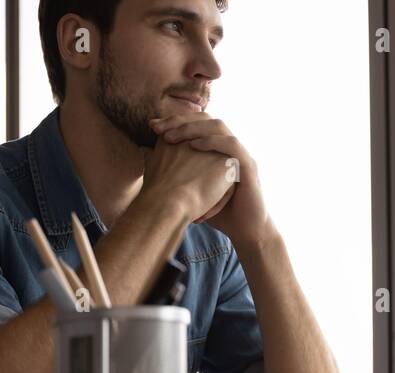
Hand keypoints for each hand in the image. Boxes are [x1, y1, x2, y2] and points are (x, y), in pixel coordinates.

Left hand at [149, 113, 271, 248]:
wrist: (244, 232)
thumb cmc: (219, 213)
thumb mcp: (192, 188)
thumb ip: (174, 169)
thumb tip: (147, 154)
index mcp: (217, 149)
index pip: (196, 123)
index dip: (175, 122)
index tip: (152, 127)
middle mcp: (229, 147)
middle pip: (206, 118)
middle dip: (180, 120)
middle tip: (157, 126)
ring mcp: (240, 154)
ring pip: (218, 126)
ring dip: (193, 128)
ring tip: (171, 136)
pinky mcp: (248, 166)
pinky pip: (231, 145)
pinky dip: (212, 142)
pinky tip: (194, 145)